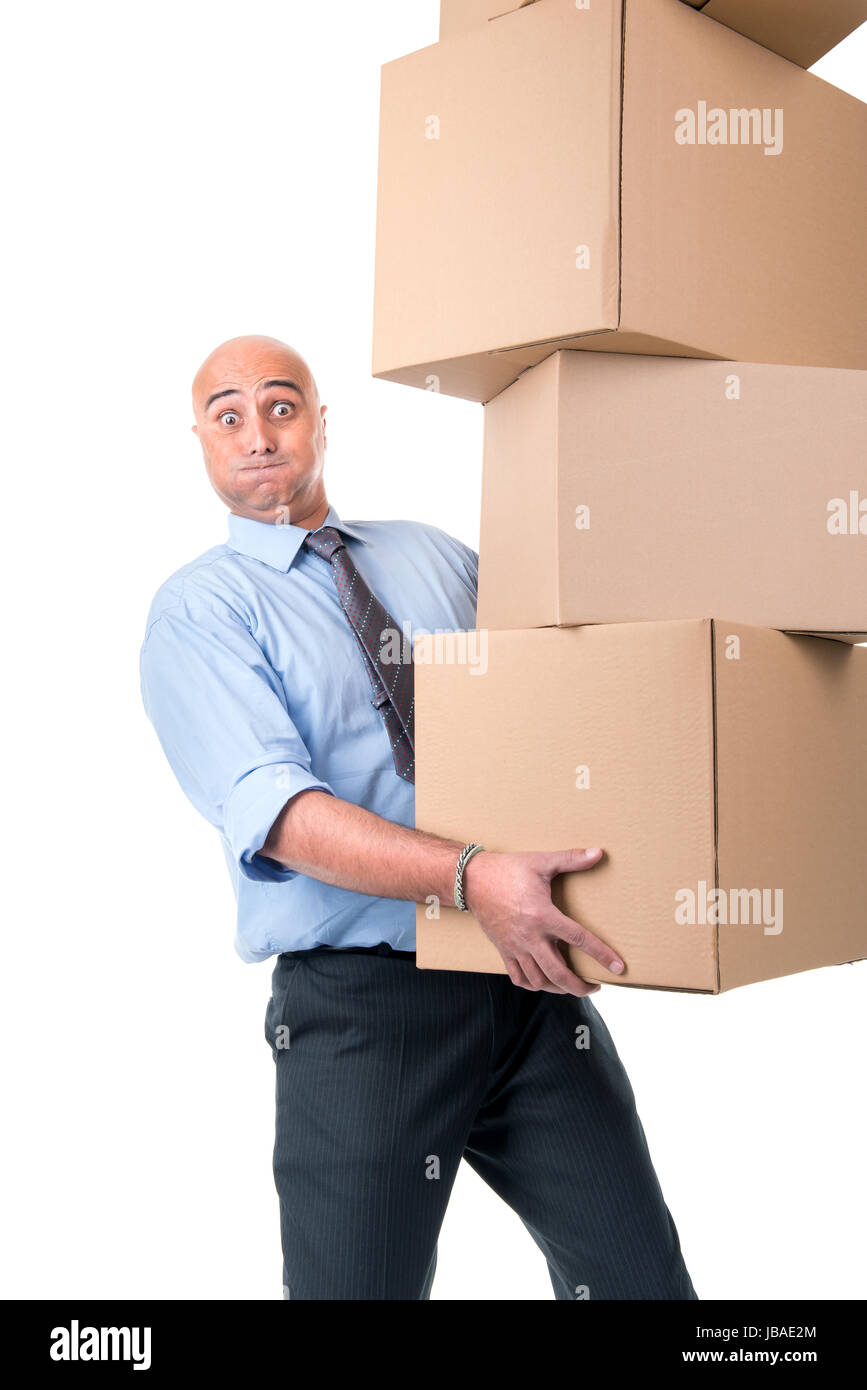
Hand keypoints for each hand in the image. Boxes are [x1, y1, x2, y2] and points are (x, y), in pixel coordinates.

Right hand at [461, 847, 622, 995]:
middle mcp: (530, 937)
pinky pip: (519, 978)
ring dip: (559, 988)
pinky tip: (545, 982)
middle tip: (595, 986)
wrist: (472, 880)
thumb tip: (599, 853)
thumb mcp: (542, 862)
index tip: (618, 968)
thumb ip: (572, 859)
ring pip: (539, 981)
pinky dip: (534, 985)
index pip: (579, 940)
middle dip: (580, 986)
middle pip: (559, 973)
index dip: (602, 955)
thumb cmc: (508, 870)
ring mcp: (515, 947)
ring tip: (573, 985)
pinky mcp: (504, 951)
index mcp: (543, 916)